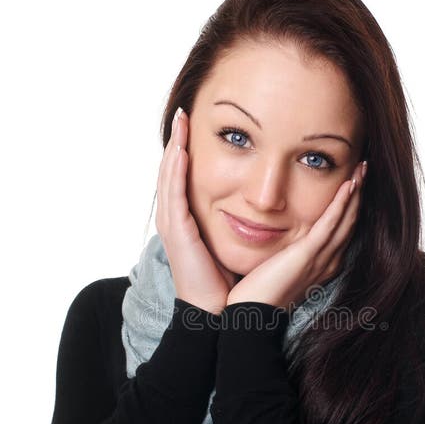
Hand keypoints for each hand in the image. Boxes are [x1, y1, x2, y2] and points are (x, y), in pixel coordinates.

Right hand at [155, 107, 238, 314]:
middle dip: (177, 140)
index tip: (194, 125)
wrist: (217, 310)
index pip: (181, 177)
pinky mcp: (178, 231)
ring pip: (169, 175)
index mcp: (185, 221)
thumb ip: (235, 221)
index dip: (185, 151)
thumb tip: (256, 207)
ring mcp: (172, 224)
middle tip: (183, 113)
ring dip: (174, 146)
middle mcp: (174, 219)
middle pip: (171, 170)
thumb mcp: (229, 242)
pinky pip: (175, 193)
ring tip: (181, 120)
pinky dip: (176, 169)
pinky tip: (181, 149)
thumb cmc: (225, 281)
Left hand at [225, 161, 366, 312]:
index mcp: (322, 265)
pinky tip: (349, 185)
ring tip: (363, 168)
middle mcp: (328, 261)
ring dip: (355, 192)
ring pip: (346, 220)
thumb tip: (280, 239)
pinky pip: (330, 224)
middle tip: (364, 168)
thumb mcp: (278, 268)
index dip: (350, 206)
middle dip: (359, 194)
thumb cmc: (258, 294)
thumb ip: (286, 253)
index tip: (354, 182)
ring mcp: (321, 259)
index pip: (342, 230)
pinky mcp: (308, 255)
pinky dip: (341, 203)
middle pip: (350, 222)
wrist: (251, 315)